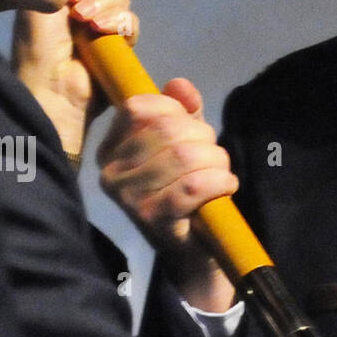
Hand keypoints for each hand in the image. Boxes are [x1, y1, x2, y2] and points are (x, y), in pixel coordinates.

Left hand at [13, 0, 139, 156]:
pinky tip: (102, 31)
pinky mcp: (120, 45)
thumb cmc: (37, 46)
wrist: (52, 87)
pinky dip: (120, 22)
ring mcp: (103, 24)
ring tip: (85, 21)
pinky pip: (131, 22)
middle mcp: (82, 3)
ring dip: (105, 3)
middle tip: (74, 0)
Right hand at [96, 80, 238, 310]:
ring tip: (220, 174)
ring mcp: (129, 197)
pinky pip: (192, 186)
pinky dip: (219, 181)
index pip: (139, 108)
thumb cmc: (184, 192)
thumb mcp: (183, 144)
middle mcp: (111, 172)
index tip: (192, 128)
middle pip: (166, 130)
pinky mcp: (153, 218)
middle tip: (215, 157)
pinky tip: (226, 186)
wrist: (192, 251)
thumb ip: (182, 112)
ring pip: (183, 156)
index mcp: (111, 149)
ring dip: (216, 161)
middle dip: (204, 138)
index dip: (174, 110)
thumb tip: (181, 85)